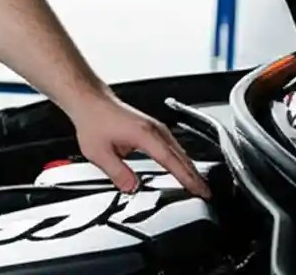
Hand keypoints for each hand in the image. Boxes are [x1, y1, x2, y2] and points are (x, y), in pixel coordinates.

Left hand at [68, 93, 211, 198]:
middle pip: (182, 157)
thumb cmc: (92, 120)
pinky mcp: (151, 127)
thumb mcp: (98, 153)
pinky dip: (180, 159)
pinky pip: (172, 146)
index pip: (173, 161)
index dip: (188, 179)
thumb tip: (132, 187)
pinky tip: (181, 168)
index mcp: (145, 135)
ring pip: (179, 151)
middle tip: (207, 194)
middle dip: (195, 176)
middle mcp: (154, 130)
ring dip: (189, 168)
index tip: (201, 191)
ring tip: (198, 185)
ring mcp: (155, 127)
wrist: (88, 101)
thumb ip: (117, 173)